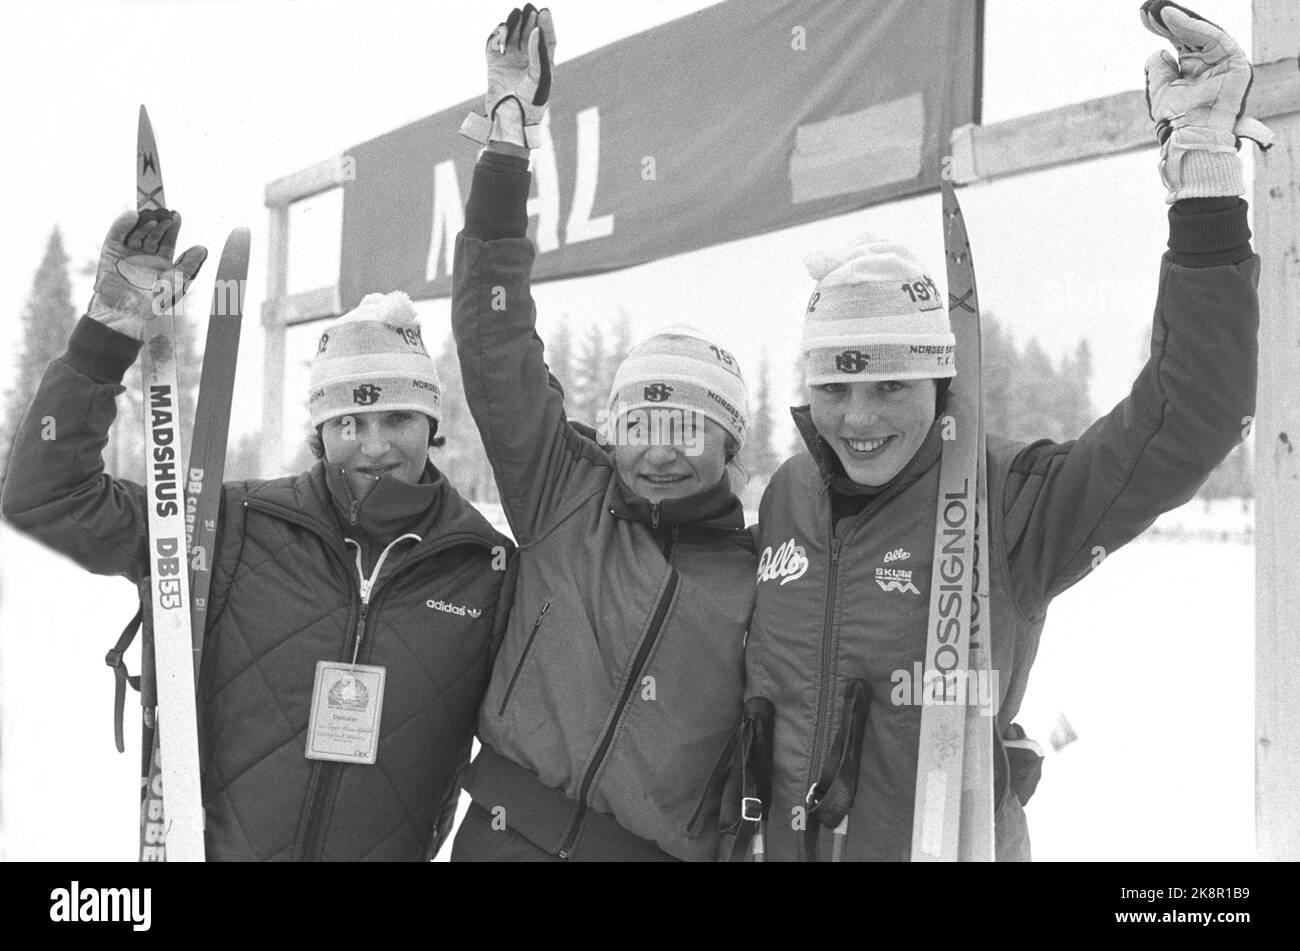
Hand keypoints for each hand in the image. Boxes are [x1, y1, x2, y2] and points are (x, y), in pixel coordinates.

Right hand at [86, 210, 206, 339]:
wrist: (126, 313)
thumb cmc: (153, 302)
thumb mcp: (176, 283)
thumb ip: (189, 265)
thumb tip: (203, 248)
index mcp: (161, 262)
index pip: (168, 240)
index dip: (172, 228)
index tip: (177, 215)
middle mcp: (144, 256)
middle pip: (152, 233)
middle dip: (159, 223)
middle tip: (164, 213)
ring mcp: (127, 253)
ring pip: (136, 232)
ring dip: (143, 223)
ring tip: (151, 216)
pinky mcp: (110, 253)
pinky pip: (116, 235)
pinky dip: (123, 224)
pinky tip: (132, 216)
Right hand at [459, 5, 555, 149]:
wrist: (509, 121)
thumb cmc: (530, 104)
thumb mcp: (540, 78)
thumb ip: (538, 54)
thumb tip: (535, 30)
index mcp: (543, 65)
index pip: (546, 39)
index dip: (546, 24)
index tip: (544, 11)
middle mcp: (526, 61)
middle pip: (528, 33)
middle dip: (528, 20)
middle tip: (528, 8)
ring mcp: (509, 62)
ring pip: (511, 35)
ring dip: (512, 25)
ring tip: (515, 16)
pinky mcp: (493, 65)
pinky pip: (493, 44)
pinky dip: (496, 36)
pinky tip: (501, 36)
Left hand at [1140, 1, 1272, 200]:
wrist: (1190, 139)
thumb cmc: (1175, 120)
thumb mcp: (1160, 90)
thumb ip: (1159, 69)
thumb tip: (1158, 51)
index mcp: (1194, 69)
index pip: (1179, 41)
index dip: (1162, 27)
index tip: (1144, 14)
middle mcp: (1210, 64)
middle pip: (1191, 34)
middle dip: (1170, 19)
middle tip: (1149, 7)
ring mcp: (1224, 64)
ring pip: (1202, 33)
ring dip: (1180, 19)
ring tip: (1158, 10)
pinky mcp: (1237, 65)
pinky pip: (1216, 39)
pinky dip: (1194, 27)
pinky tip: (1173, 18)